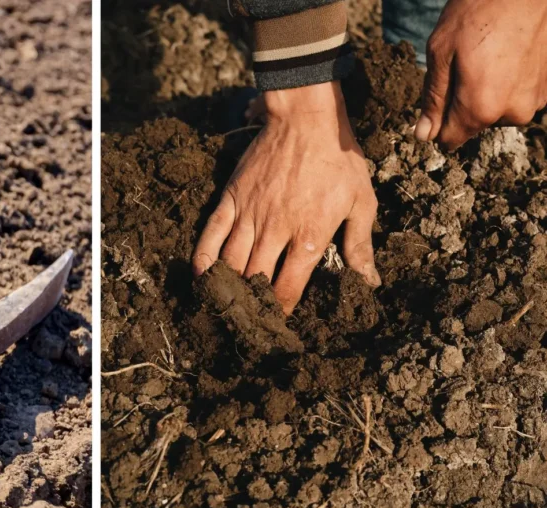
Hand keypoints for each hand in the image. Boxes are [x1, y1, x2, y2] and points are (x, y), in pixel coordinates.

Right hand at [192, 82, 380, 313]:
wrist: (306, 119)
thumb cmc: (338, 160)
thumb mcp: (361, 202)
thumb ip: (359, 246)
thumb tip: (368, 283)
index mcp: (308, 235)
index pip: (288, 288)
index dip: (283, 312)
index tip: (281, 324)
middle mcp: (275, 229)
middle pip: (255, 280)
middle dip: (253, 307)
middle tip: (253, 321)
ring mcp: (248, 214)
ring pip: (231, 263)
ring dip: (229, 289)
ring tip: (230, 306)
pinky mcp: (231, 199)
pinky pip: (210, 234)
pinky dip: (203, 260)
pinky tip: (202, 278)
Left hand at [414, 0, 546, 148]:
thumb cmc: (478, 15)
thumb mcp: (441, 54)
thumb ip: (433, 99)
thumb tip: (423, 135)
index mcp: (481, 108)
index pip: (450, 140)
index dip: (436, 124)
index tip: (437, 98)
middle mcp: (513, 112)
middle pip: (474, 124)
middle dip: (462, 102)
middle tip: (464, 66)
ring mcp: (535, 101)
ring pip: (497, 111)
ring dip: (487, 93)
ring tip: (487, 58)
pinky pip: (517, 97)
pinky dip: (508, 83)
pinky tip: (506, 58)